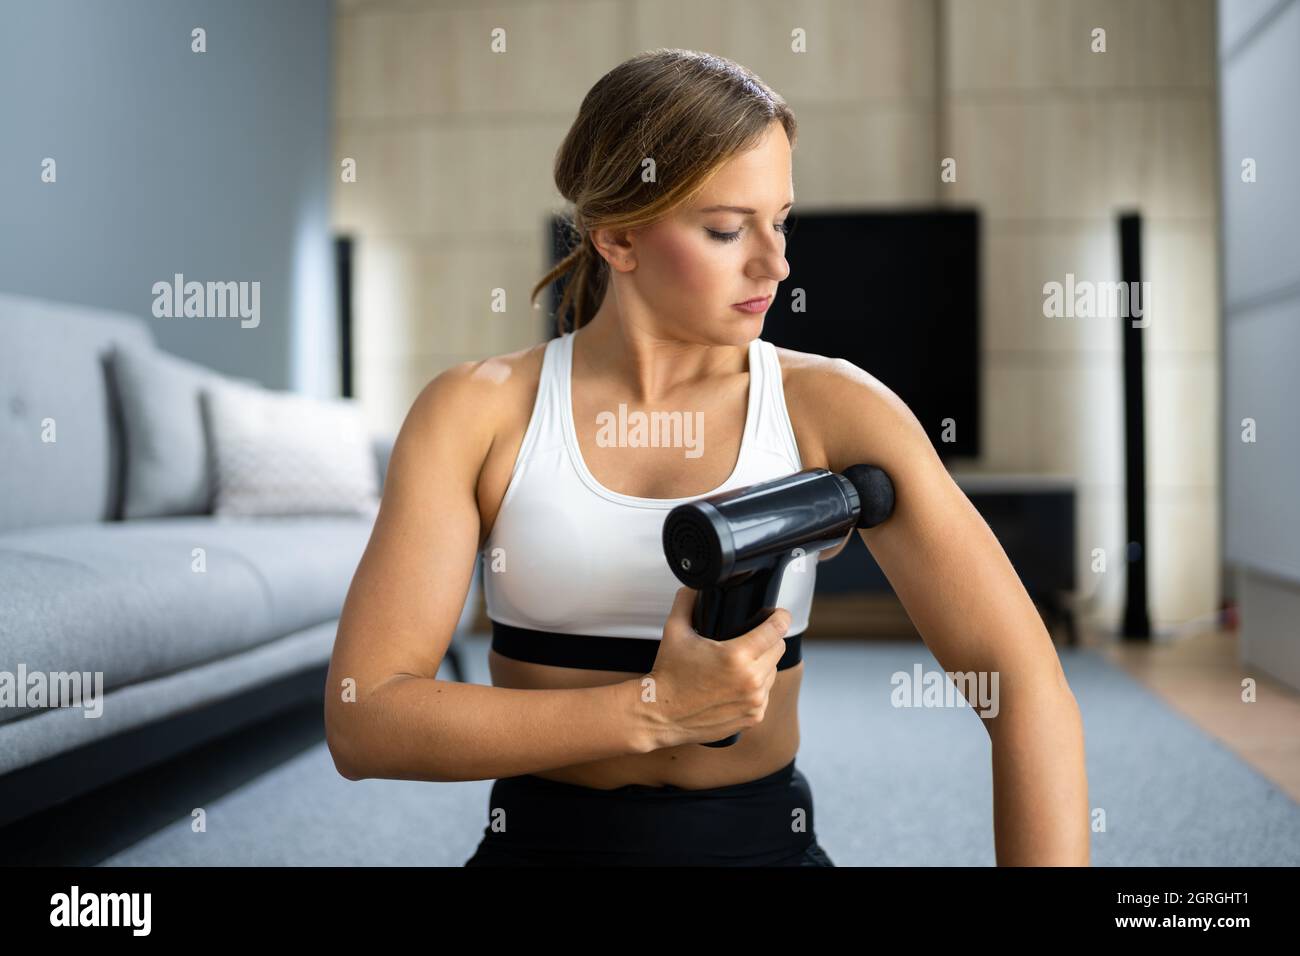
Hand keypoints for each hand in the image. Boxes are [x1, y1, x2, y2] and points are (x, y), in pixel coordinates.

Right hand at [639, 586, 790, 749]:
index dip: (780, 617)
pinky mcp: (753, 718)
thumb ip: (686, 602)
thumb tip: (694, 586)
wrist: (661, 714)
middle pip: (778, 649)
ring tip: (740, 663)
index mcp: (736, 656)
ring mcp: (754, 702)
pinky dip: (756, 688)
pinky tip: (737, 684)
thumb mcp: (674, 631)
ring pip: (773, 672)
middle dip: (768, 640)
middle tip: (751, 638)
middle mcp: (750, 681)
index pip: (775, 630)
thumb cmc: (668, 675)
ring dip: (762, 664)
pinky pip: (765, 695)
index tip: (779, 613)